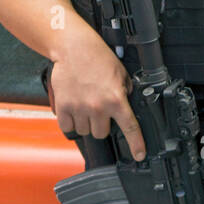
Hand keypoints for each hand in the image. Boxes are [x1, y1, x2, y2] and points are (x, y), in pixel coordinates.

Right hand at [48, 21, 146, 160]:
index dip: (136, 144)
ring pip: (84, 131)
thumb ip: (125, 92)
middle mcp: (98, 107)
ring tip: (84, 104)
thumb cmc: (97, 57)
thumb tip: (127, 105)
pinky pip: (68, 127)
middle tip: (97, 108)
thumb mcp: (121, 73)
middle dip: (101, 124)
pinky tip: (73, 109)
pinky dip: (70, 122)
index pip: (129, 127)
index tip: (139, 155)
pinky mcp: (64, 107)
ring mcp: (79, 108)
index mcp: (116, 99)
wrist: (73, 48)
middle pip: (101, 133)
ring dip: (85, 123)